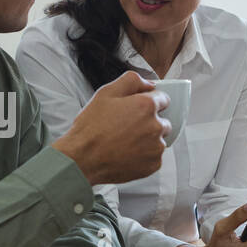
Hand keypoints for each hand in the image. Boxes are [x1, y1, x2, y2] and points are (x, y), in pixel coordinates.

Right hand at [51, 70, 169, 184]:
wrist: (83, 159)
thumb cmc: (91, 126)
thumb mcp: (106, 93)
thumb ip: (131, 81)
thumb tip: (149, 84)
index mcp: (146, 106)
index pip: (163, 99)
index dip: (150, 102)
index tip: (138, 109)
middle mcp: (156, 126)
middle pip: (163, 121)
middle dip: (150, 122)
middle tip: (128, 127)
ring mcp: (156, 147)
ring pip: (159, 140)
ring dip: (148, 140)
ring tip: (125, 142)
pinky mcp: (153, 165)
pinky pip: (154, 157)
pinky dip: (145, 156)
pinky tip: (127, 153)